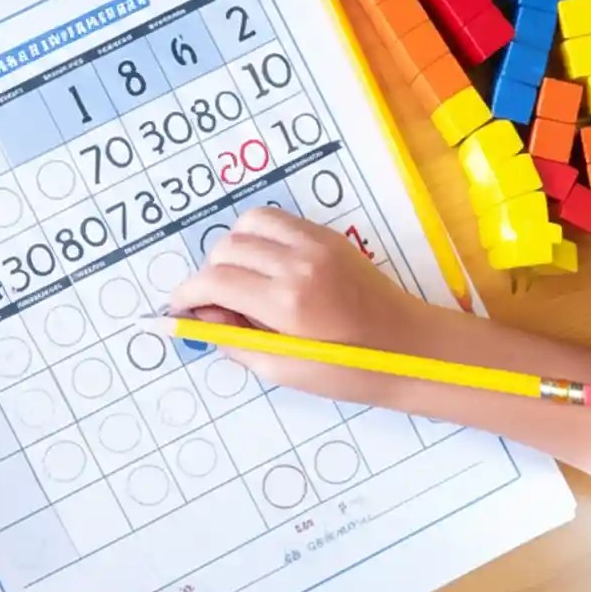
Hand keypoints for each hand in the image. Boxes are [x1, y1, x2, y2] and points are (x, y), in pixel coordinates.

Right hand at [169, 207, 434, 403]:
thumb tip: (197, 317)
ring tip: (242, 283)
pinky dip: (258, 238)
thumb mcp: (283, 370)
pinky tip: (266, 268)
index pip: (214, 281)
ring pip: (246, 224)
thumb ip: (234, 339)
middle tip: (219, 308)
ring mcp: (315, 243)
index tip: (180, 310)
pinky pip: (275, 220)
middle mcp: (299, 263)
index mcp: (288, 303)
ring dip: (232, 251)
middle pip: (225, 249)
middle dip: (209, 276)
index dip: (186, 295)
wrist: (411, 348)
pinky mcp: (327, 235)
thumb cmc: (350, 371)